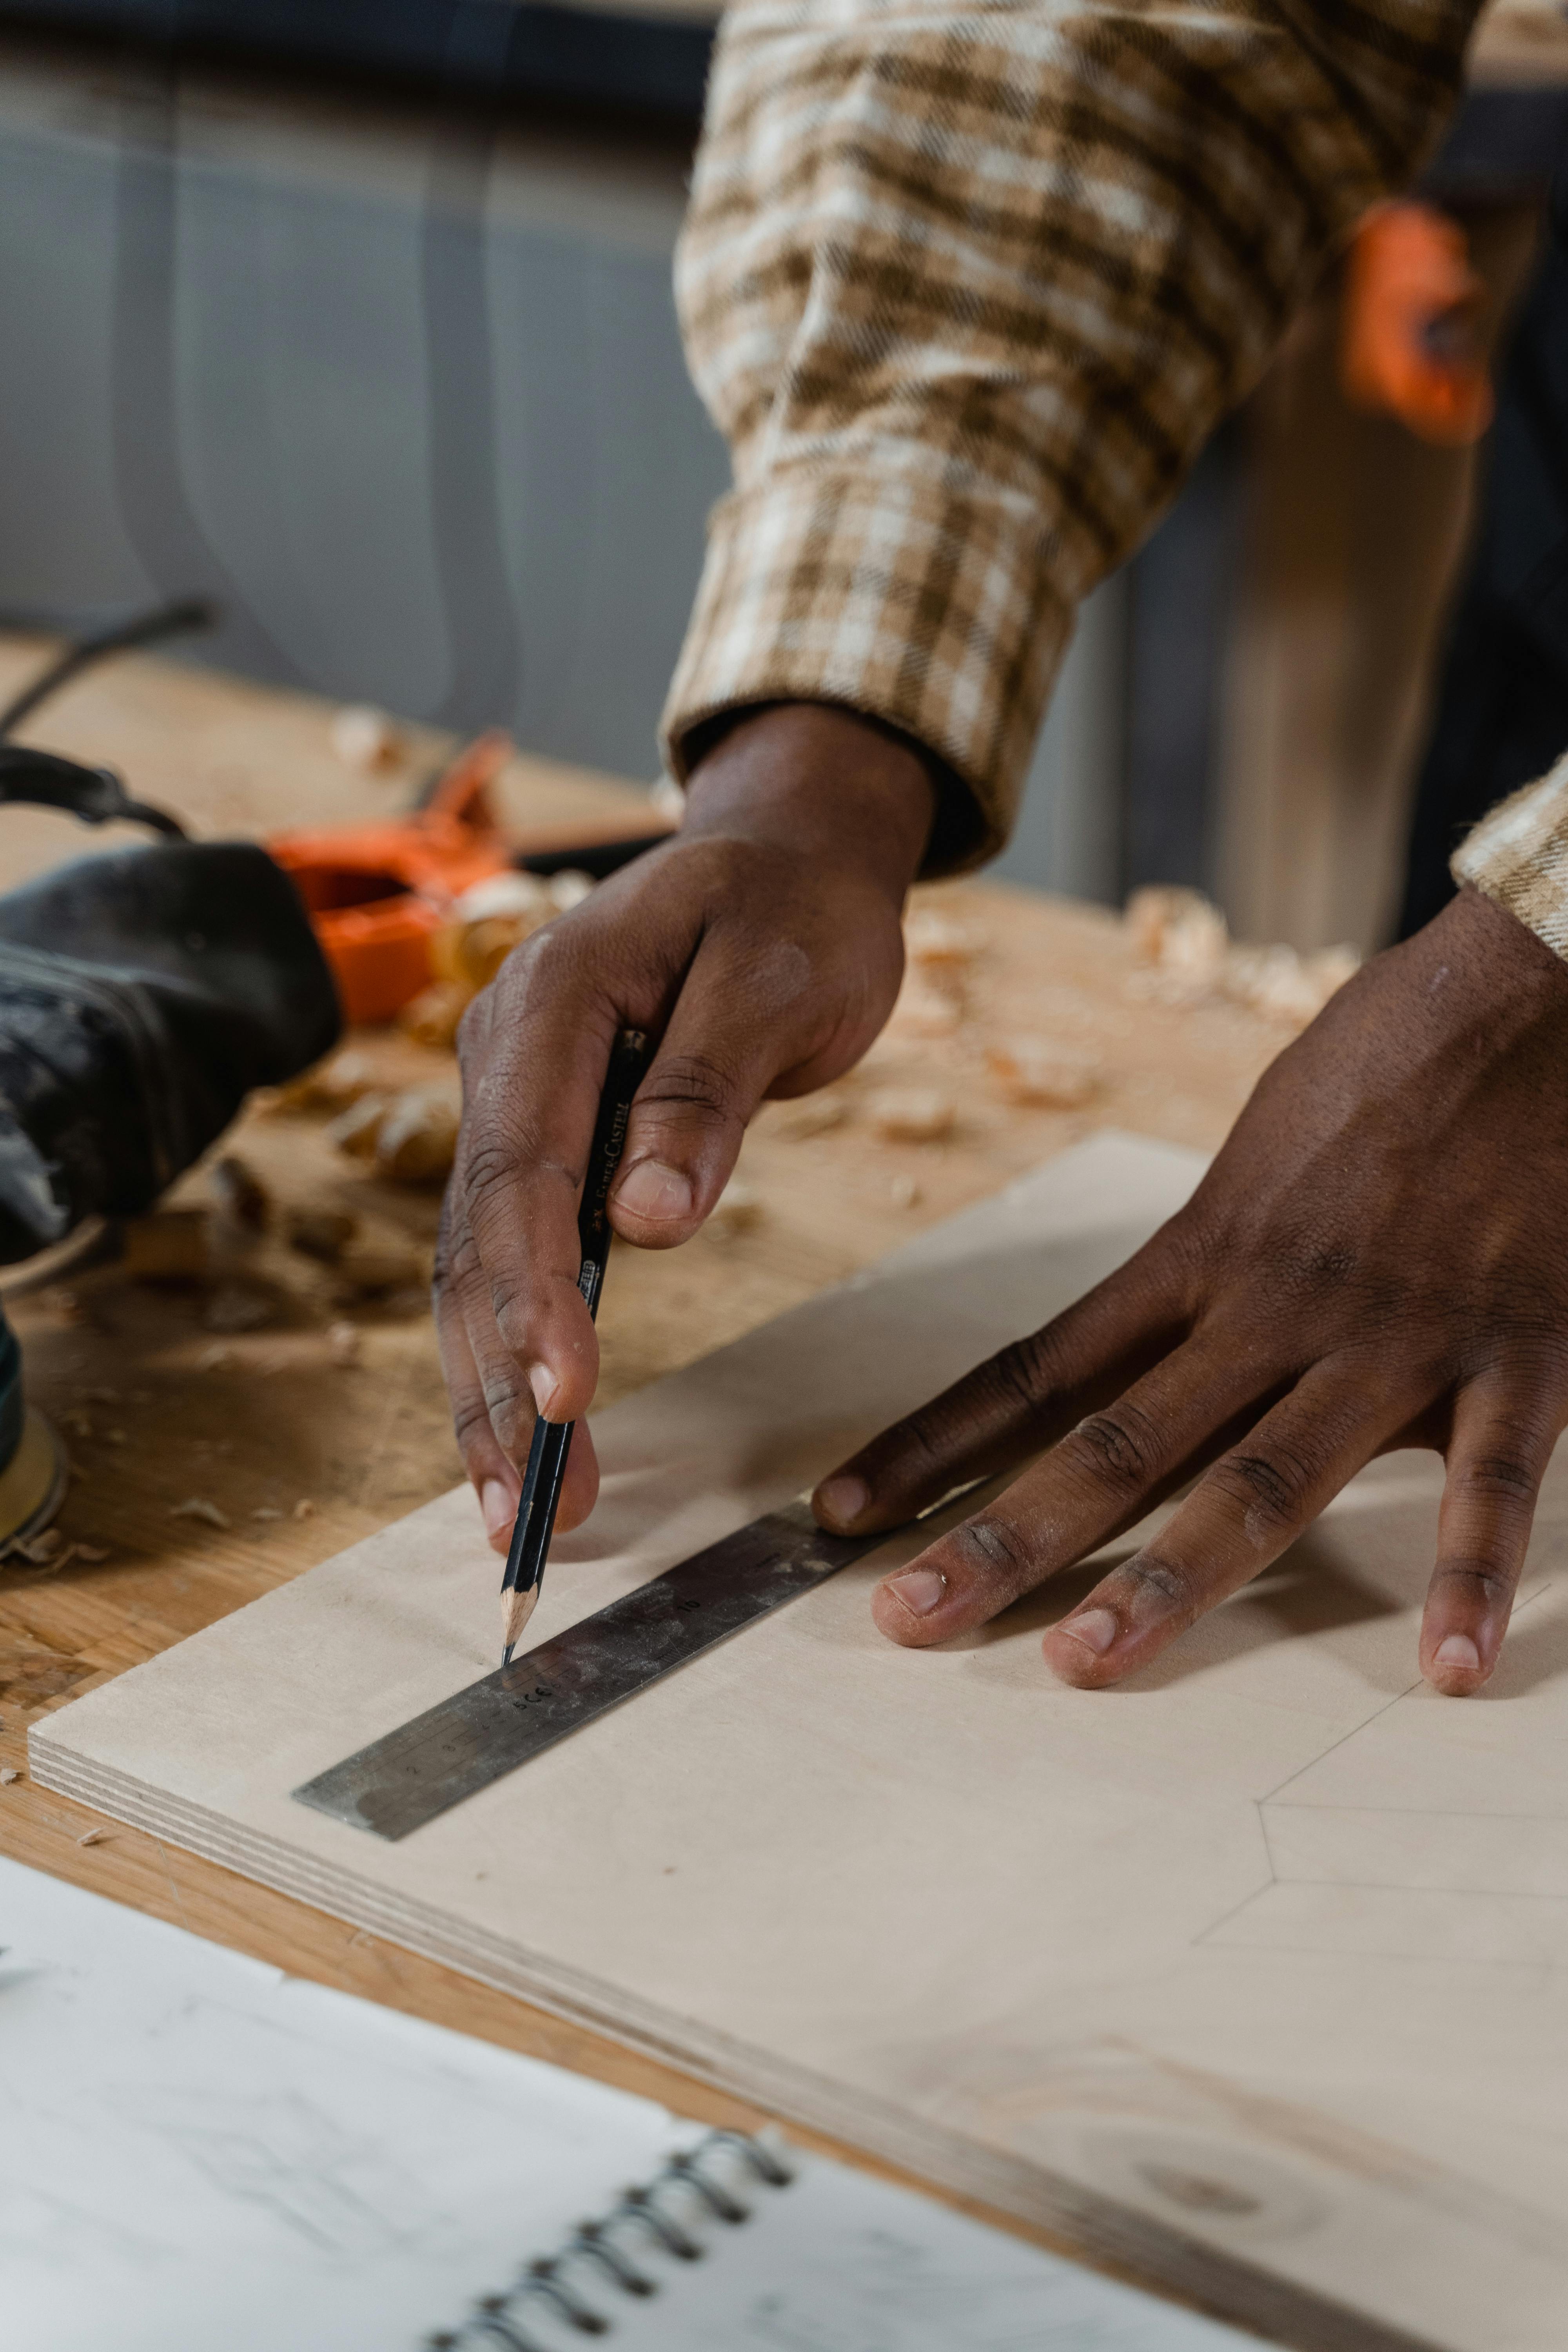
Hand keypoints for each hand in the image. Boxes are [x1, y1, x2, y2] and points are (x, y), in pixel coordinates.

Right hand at [436, 704, 934, 1550]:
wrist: (786, 855)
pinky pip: (515, 1251)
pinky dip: (520, 1345)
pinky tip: (534, 1431)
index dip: (537, 1295)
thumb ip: (704, 1092)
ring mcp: (514, 1097)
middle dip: (497, 1381)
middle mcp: (503, 1054)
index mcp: (548, 1002)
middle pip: (477, 1239)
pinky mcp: (544, 1136)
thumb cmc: (795, 908)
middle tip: (529, 1512)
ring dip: (494, 1388)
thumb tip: (646, 1223)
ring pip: (479, 1263)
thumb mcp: (775, 979)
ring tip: (523, 1510)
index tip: (568, 1398)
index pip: (522, 1172)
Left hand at [813, 885, 1567, 1695]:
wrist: (1533, 986)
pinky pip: (1491, 1479)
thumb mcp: (1264, 1154)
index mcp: (1204, 1253)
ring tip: (1088, 1663)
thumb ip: (1216, 1263)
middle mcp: (1273, 1305)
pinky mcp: (1516, 1350)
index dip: (936, 1445)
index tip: (843, 1509)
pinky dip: (1468, 1575)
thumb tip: (1168, 1344)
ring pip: (1263, 1477)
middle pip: (1117, 1442)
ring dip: (1173, 1579)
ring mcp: (1390, 1335)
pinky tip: (1445, 1668)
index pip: (1040, 1368)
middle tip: (911, 1619)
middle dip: (1008, 1537)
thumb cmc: (1390, 1056)